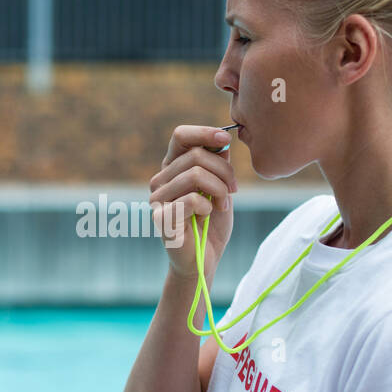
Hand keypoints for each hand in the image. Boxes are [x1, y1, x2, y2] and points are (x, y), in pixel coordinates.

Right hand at [149, 125, 237, 280]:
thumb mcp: (220, 188)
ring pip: (194, 174)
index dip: (204, 132)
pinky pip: (191, 199)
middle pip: (195, 155)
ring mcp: (158, 199)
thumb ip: (219, 165)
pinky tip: (207, 215)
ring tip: (223, 204)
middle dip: (223, 171)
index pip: (180, 136)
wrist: (204, 259)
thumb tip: (223, 139)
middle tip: (234, 189)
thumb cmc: (211, 223)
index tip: (225, 138)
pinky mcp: (161, 218)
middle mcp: (161, 180)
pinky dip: (207, 205)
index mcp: (173, 169)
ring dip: (218, 189)